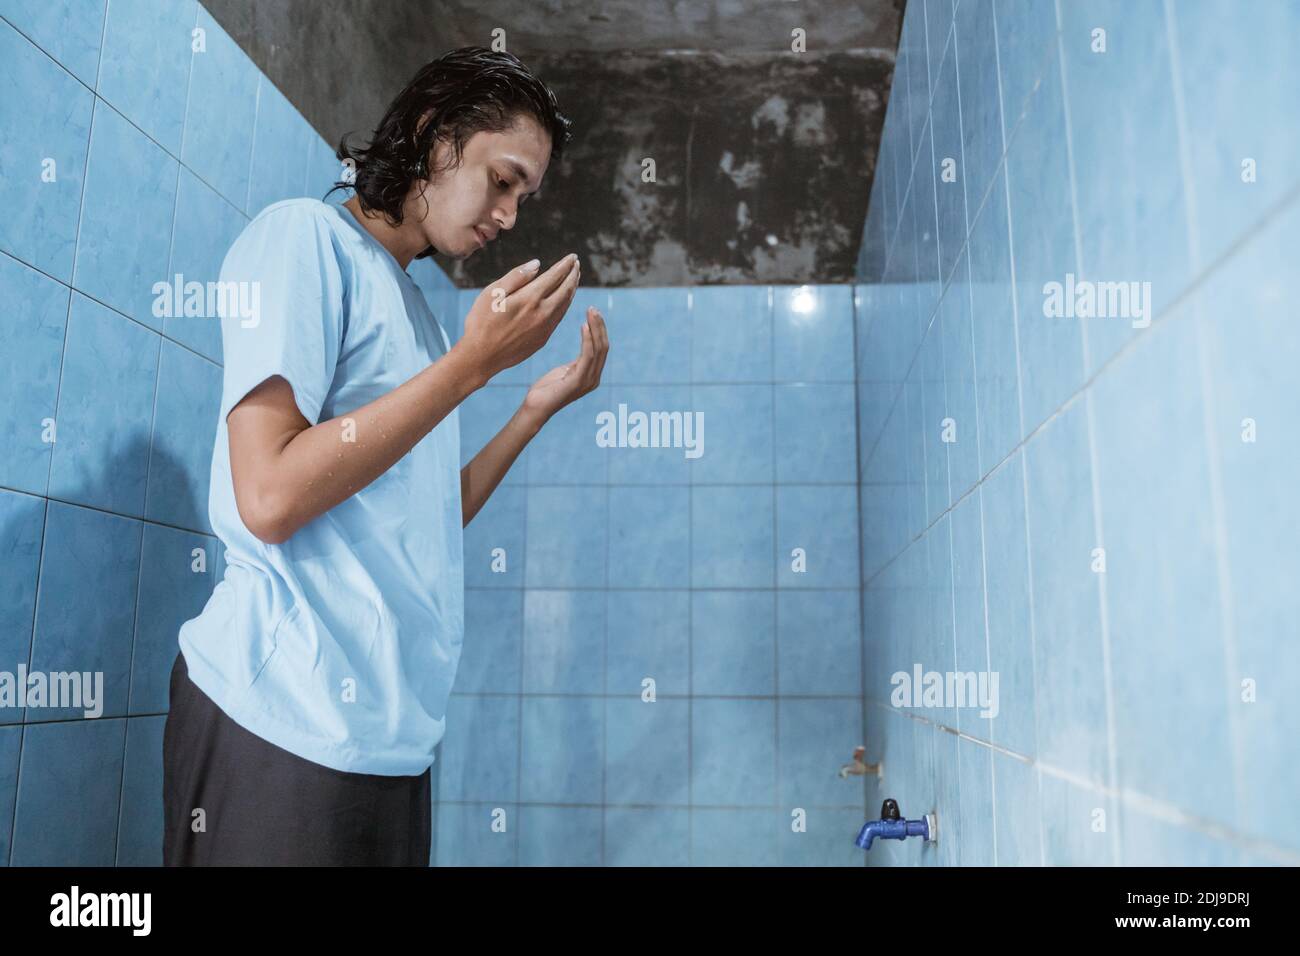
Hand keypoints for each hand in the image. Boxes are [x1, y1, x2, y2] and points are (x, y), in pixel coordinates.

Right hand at [453, 254, 580, 384]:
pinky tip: (564, 300)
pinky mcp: (543, 338)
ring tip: (574, 278)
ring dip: (572, 289)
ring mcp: (545, 327)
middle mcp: (542, 313)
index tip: (573, 256)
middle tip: (577, 264)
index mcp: (530, 298)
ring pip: (565, 304)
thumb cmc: (481, 322)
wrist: (481, 357)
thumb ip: (516, 277)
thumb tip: (537, 264)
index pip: (555, 276)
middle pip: (566, 290)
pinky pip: (559, 317)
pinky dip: (565, 304)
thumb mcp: (492, 293)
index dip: (565, 265)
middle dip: (573, 275)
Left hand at [521, 306, 608, 420]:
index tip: (593, 313)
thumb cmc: (546, 390)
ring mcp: (588, 381)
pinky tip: (583, 326)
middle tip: (593, 308)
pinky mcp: (578, 382)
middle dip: (599, 326)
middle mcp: (594, 378)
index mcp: (592, 375)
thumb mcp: (565, 372)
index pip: (601, 349)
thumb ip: (577, 363)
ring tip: (590, 312)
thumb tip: (584, 348)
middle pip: (603, 347)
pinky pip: (587, 356)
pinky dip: (587, 339)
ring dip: (595, 328)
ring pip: (598, 349)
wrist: (535, 407)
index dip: (599, 330)